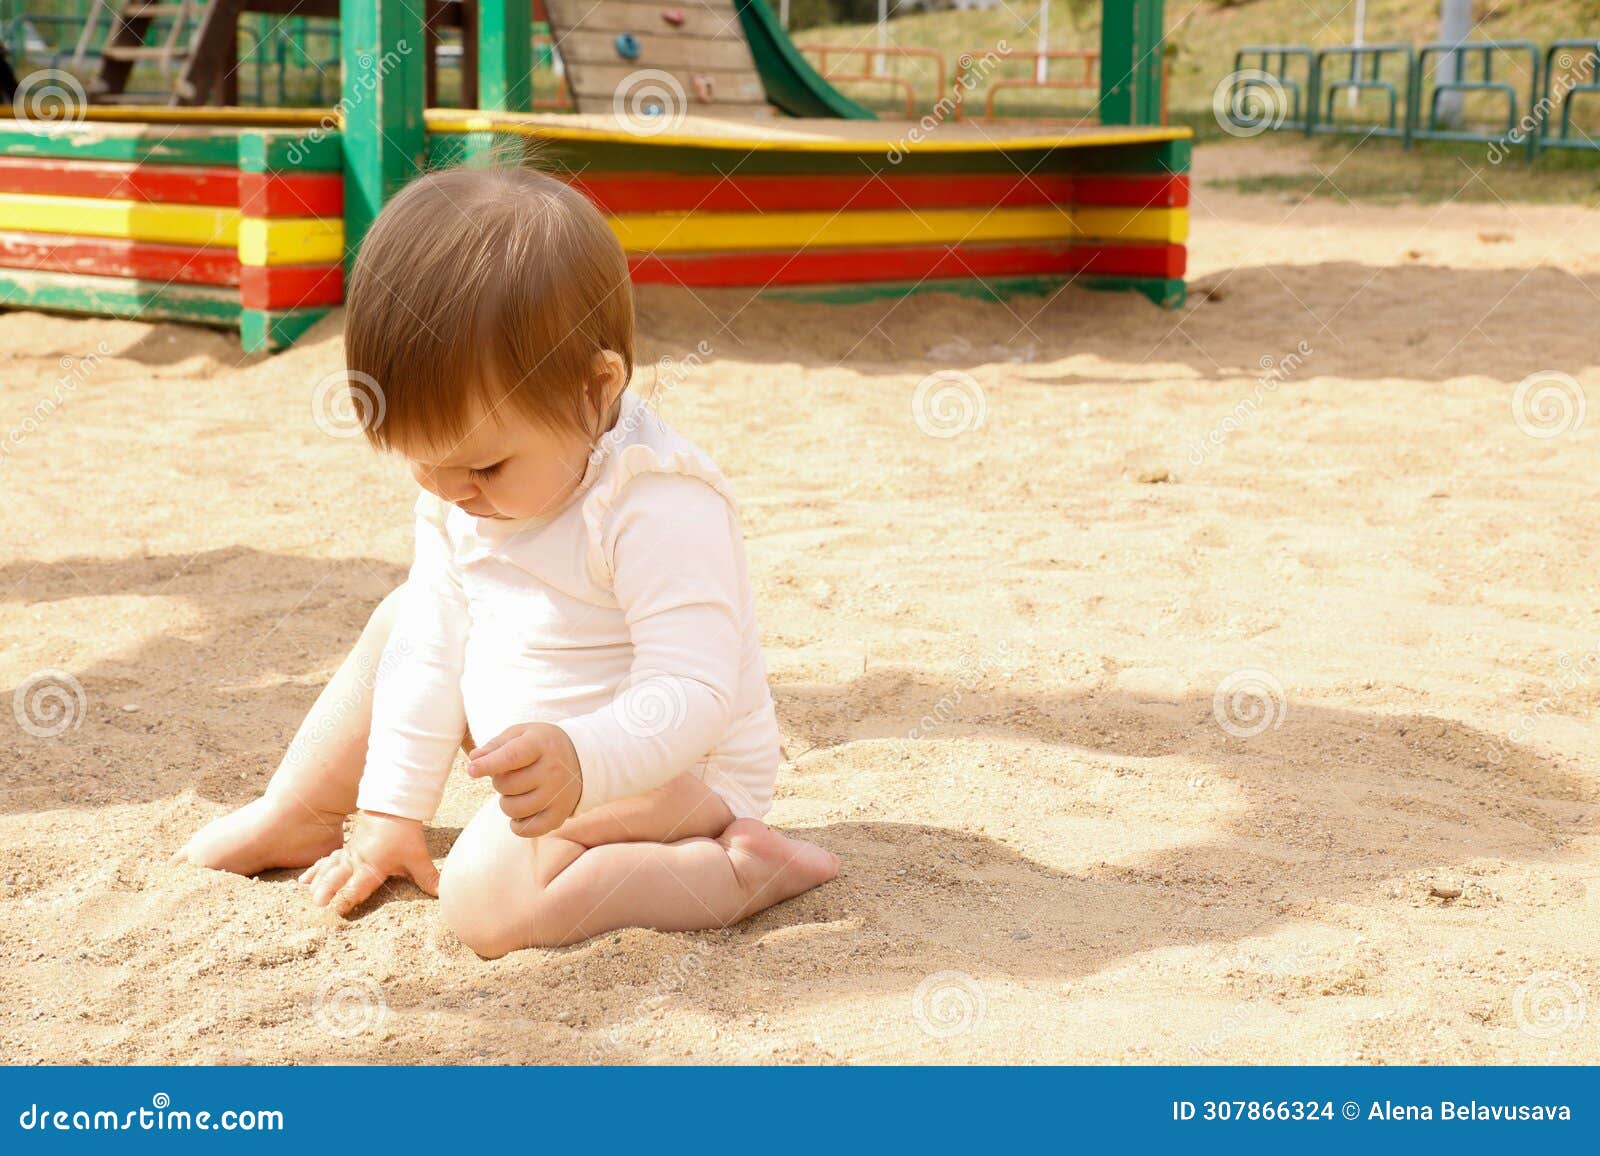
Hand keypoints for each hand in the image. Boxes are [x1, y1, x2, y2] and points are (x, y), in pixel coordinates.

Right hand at [299, 810, 439, 915]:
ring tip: (307, 898)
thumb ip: (428, 878)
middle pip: (335, 880)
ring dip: (316, 884)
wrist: (393, 806)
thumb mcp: (418, 857)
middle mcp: (356, 862)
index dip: (345, 900)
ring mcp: (348, 855)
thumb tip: (443, 895)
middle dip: (325, 894)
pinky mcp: (345, 849)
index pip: (356, 888)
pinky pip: (326, 861)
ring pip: (327, 871)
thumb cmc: (404, 834)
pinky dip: (315, 870)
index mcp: (372, 867)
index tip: (336, 912)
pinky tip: (303, 881)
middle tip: (315, 909)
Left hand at [467, 723, 583, 837]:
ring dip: (507, 802)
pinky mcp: (560, 814)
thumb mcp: (520, 734)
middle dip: (499, 781)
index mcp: (540, 744)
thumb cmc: (541, 745)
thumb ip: (495, 745)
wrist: (582, 758)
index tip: (471, 770)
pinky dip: (518, 825)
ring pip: (513, 809)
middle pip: (507, 785)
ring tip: (518, 792)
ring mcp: (558, 794)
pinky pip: (529, 829)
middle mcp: (552, 769)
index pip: (511, 756)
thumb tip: (474, 758)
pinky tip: (521, 813)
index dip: (488, 765)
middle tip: (512, 775)